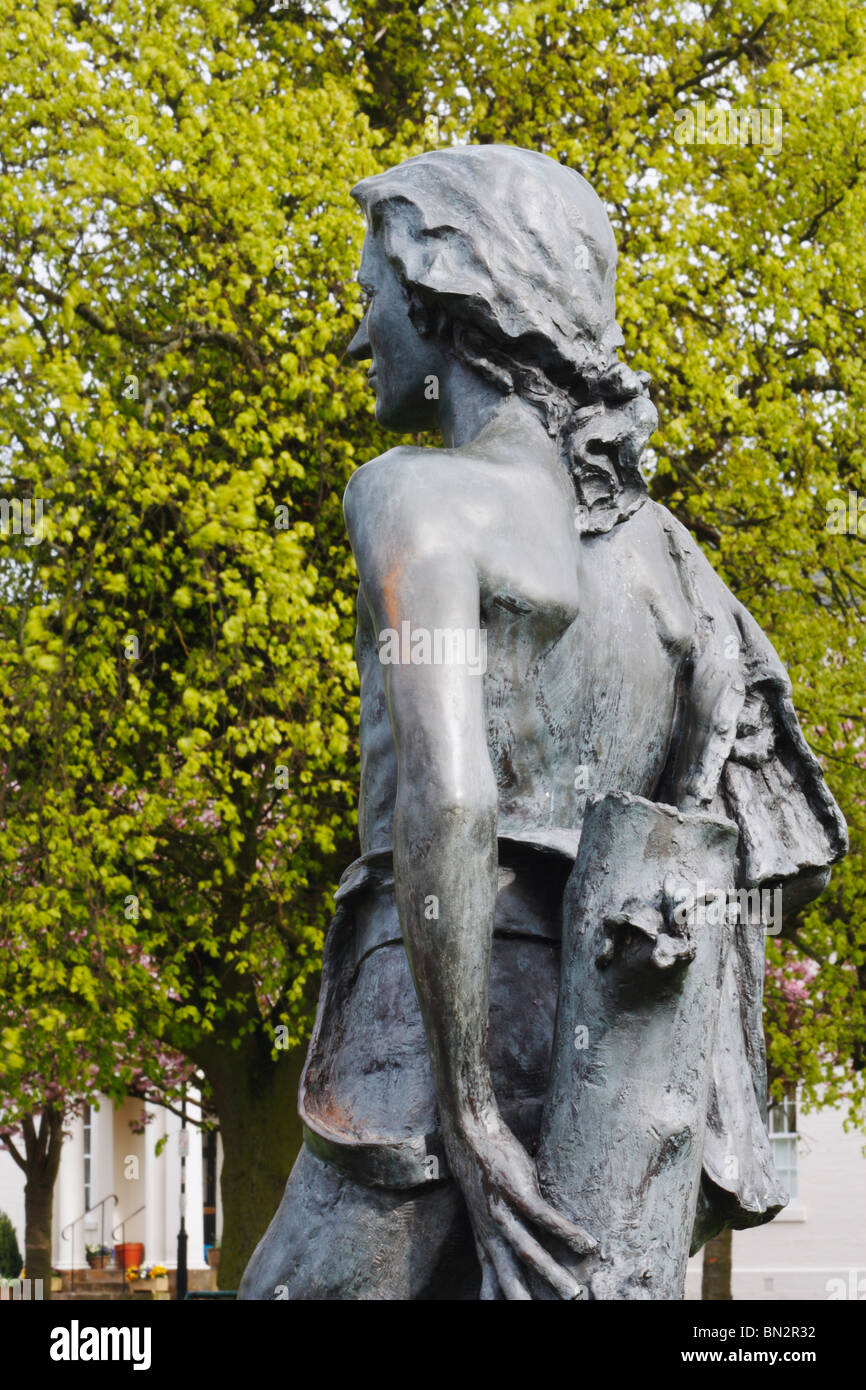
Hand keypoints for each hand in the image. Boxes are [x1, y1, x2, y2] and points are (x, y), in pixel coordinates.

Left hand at [442, 1105, 595, 1299]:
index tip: (521, 1313)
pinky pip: (544, 1217)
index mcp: (484, 1239)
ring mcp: (502, 1211)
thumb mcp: (487, 1210)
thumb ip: (503, 1233)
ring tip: (573, 1295)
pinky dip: (566, 1233)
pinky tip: (587, 1244)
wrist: (469, 1133)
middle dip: (526, 1300)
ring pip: (527, 1252)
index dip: (504, 1299)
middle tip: (557, 1310)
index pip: (493, 1280)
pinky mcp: (515, 1190)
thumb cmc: (484, 1171)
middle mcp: (490, 1231)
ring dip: (551, 1275)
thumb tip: (527, 1250)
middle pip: (509, 1276)